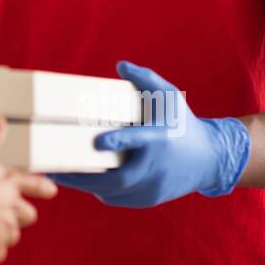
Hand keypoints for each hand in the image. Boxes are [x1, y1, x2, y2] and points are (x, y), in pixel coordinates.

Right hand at [0, 115, 57, 262]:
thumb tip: (0, 120)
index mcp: (8, 182)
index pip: (33, 184)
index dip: (42, 187)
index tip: (50, 191)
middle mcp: (11, 205)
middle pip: (29, 215)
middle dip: (21, 214)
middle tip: (4, 212)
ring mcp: (5, 226)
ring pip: (13, 234)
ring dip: (3, 232)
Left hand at [51, 61, 250, 208]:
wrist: (210, 159)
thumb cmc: (183, 123)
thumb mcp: (170, 96)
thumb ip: (145, 79)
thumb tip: (120, 65)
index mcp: (159, 138)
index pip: (137, 141)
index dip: (118, 142)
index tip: (97, 141)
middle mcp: (156, 166)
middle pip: (118, 179)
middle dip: (84, 178)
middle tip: (54, 173)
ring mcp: (154, 186)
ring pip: (115, 192)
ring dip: (86, 186)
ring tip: (60, 176)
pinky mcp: (150, 199)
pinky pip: (120, 199)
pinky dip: (102, 192)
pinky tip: (84, 182)